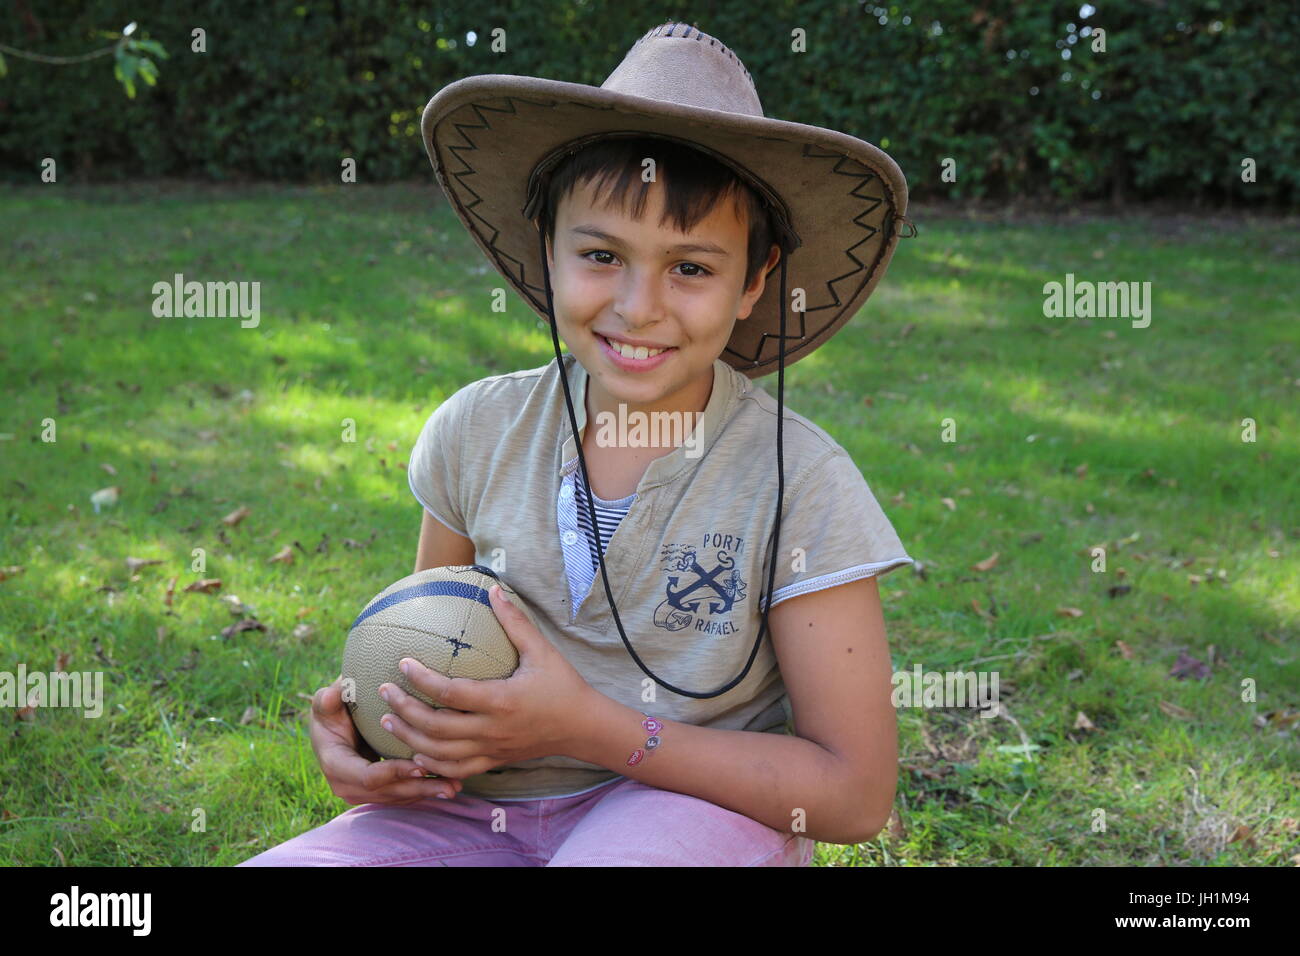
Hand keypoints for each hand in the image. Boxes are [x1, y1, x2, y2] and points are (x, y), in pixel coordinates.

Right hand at [308, 676, 462, 804]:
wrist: (331, 729)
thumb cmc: (332, 711)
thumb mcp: (326, 703)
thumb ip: (327, 700)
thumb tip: (332, 694)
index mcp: (335, 764)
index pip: (368, 776)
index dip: (394, 773)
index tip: (420, 765)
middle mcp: (346, 786)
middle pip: (388, 792)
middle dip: (419, 788)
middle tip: (449, 784)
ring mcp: (361, 794)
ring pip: (397, 797)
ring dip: (426, 793)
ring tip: (454, 786)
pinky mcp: (375, 794)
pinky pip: (401, 796)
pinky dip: (422, 791)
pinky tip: (446, 786)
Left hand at [377, 584, 594, 778]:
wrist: (582, 727)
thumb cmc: (562, 686)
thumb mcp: (541, 651)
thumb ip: (515, 622)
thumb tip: (493, 590)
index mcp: (500, 701)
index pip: (449, 692)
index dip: (421, 679)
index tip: (402, 663)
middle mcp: (491, 729)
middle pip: (435, 726)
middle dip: (404, 710)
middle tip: (384, 691)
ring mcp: (491, 749)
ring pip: (439, 752)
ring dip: (409, 737)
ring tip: (387, 720)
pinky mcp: (493, 761)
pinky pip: (455, 769)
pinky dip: (431, 764)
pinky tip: (414, 753)